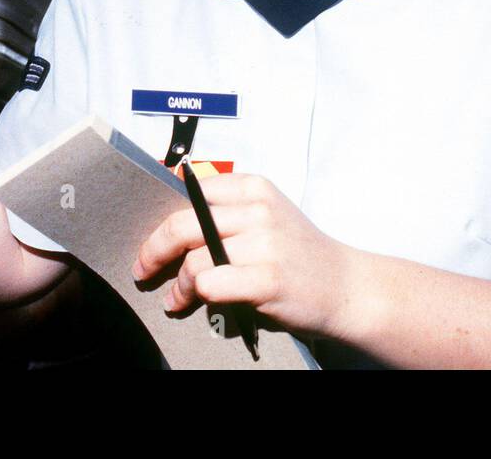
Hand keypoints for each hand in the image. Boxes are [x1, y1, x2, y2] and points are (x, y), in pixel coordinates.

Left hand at [131, 173, 358, 339]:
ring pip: (193, 259)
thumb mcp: (267, 216)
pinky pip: (210, 283)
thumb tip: (170, 231)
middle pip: (182, 224)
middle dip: (153, 250)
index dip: (162, 219)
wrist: (347, 286)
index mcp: (253, 187)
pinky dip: (194, 295)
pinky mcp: (267, 278)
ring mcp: (264, 243)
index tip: (151, 239)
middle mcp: (257, 209)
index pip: (190, 194)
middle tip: (143, 269)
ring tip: (173, 298)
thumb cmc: (300, 255)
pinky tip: (192, 303)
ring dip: (176, 284)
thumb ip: (226, 214)